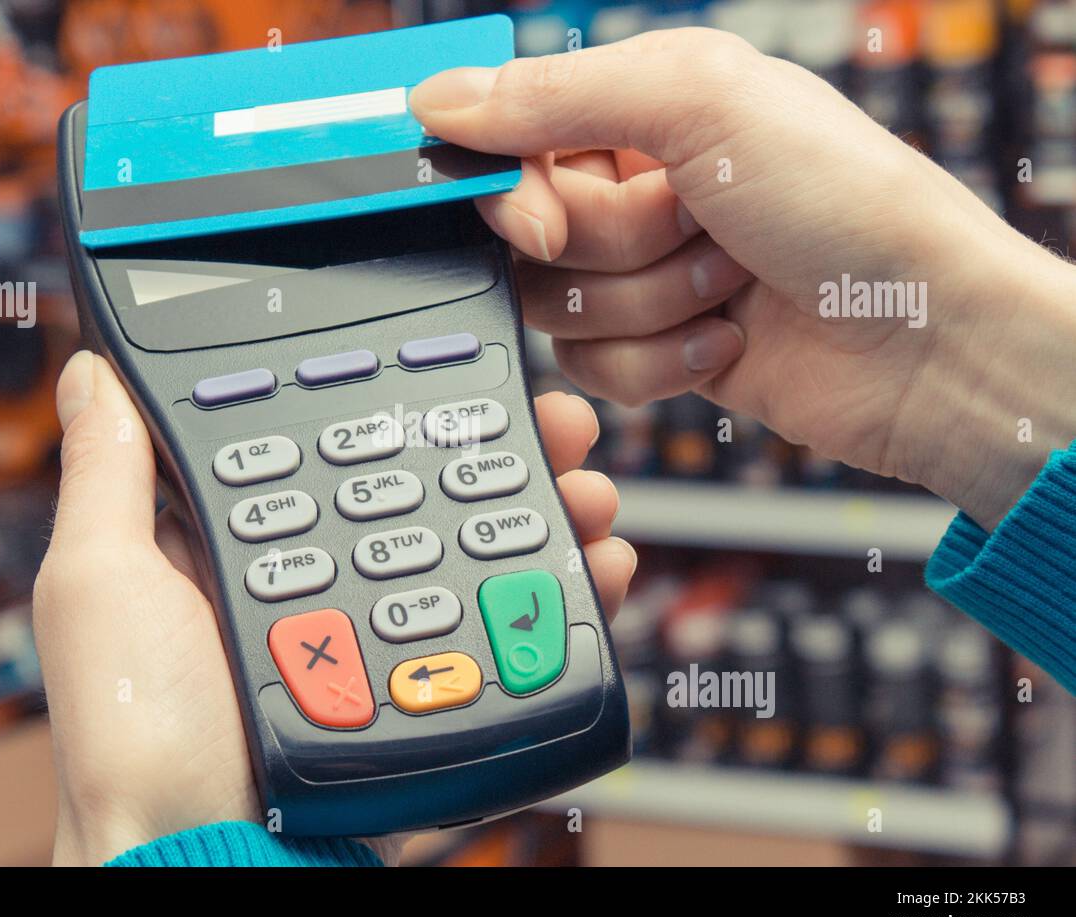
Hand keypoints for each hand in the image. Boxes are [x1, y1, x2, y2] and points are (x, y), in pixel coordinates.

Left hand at [32, 350, 635, 864]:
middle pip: (432, 491)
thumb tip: (93, 370)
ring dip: (549, 514)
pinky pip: (504, 636)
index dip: (404, 398)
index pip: (341, 442)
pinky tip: (594, 571)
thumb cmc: (132, 732)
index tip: (461, 363)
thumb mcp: (98, 582)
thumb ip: (107, 476)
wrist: (203, 855)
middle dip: (505, 448)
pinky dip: (560, 602)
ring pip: (482, 556)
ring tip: (590, 493)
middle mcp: (324, 578)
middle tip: (560, 424)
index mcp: (250, 539)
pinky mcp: (426, 692)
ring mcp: (381, 636)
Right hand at [411, 28, 1075, 528]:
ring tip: (731, 281)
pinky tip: (729, 335)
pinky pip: (595, 370)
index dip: (512, 191)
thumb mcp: (700, 105)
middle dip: (615, 244)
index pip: (510, 142)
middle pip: (531, 235)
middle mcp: (638, 187)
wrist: (925, 339)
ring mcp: (647, 273)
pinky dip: (662, 360)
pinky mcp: (660, 349)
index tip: (542, 219)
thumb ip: (556, 97)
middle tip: (693, 226)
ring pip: (559, 307)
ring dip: (648, 303)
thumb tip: (441, 99)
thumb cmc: (847, 204)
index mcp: (642, 106)